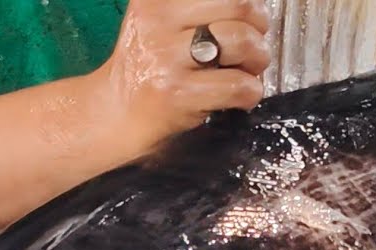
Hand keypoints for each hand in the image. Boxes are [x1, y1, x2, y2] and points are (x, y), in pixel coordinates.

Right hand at [93, 0, 271, 154]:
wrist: (116, 112)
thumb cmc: (150, 68)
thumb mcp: (163, 22)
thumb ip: (199, 10)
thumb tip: (254, 7)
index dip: (248, 5)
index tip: (248, 20)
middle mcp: (158, 21)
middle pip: (239, 5)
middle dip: (259, 29)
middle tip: (253, 47)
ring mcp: (166, 58)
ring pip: (242, 41)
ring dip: (258, 60)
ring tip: (246, 72)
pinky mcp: (178, 93)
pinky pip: (238, 85)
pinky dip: (251, 93)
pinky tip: (240, 97)